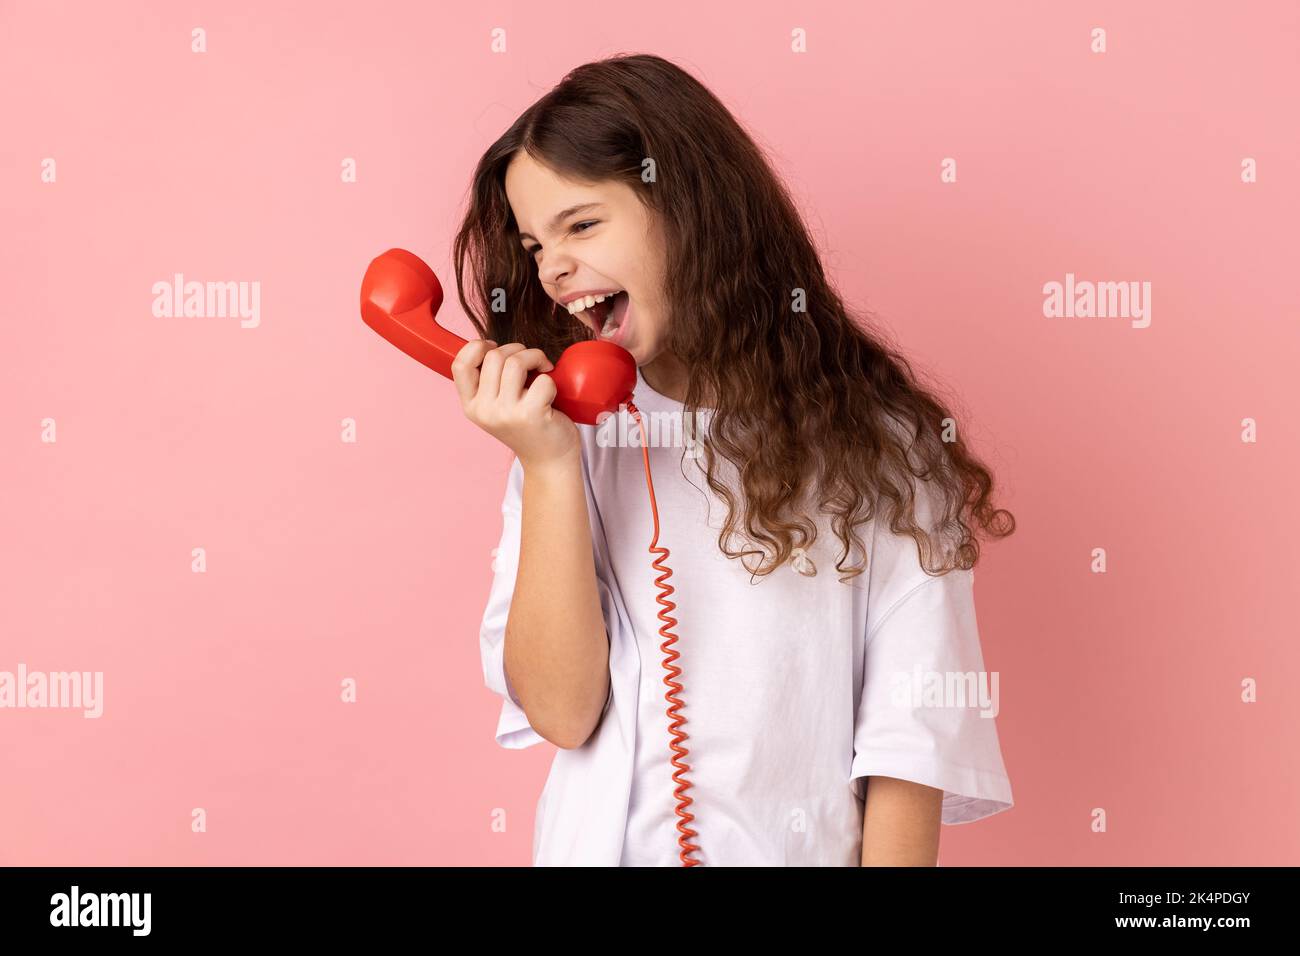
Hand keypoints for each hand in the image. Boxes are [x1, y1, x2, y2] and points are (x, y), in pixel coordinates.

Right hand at [451, 340, 579, 469]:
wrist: (549, 460)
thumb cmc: (527, 425)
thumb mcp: (497, 406)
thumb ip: (489, 381)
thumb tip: (492, 345)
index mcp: (471, 405)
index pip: (460, 364)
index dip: (478, 347)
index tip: (496, 348)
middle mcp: (484, 410)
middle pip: (494, 356)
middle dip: (517, 350)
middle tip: (531, 362)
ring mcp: (506, 413)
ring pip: (515, 362)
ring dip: (535, 357)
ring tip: (543, 368)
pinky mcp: (531, 414)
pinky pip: (542, 379)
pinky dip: (551, 379)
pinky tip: (551, 393)